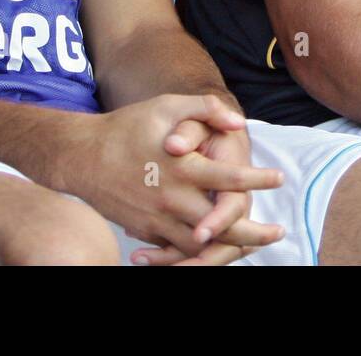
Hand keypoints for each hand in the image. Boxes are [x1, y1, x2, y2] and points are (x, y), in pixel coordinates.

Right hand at [65, 94, 283, 260]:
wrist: (81, 156)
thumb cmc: (127, 126)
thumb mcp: (167, 106)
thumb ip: (205, 109)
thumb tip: (238, 123)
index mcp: (182, 166)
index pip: (229, 178)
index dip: (258, 180)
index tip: (279, 178)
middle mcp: (172, 197)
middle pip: (221, 224)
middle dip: (254, 233)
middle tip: (279, 232)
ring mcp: (157, 219)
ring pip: (201, 245)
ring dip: (229, 247)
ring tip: (253, 243)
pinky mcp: (145, 231)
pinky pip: (176, 251)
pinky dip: (197, 254)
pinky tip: (215, 249)